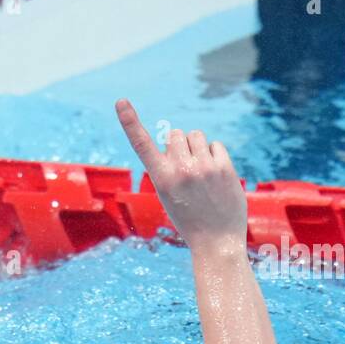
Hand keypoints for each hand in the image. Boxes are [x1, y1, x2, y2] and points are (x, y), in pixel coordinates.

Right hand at [115, 98, 245, 251]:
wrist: (215, 242)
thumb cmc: (189, 220)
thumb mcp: (169, 196)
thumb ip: (170, 167)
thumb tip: (182, 137)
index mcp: (161, 179)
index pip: (142, 145)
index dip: (130, 121)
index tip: (120, 101)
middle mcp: (180, 170)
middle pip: (176, 134)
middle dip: (179, 145)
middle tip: (185, 168)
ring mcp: (204, 167)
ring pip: (196, 136)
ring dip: (196, 148)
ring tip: (200, 172)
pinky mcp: (224, 168)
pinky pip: (215, 145)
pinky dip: (214, 156)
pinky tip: (215, 176)